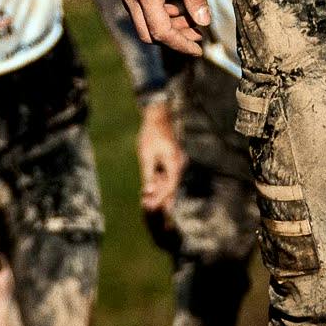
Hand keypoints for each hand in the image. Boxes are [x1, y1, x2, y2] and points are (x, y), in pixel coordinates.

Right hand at [108, 0, 207, 55]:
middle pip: (148, 32)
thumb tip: (204, 20)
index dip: (181, 44)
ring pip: (141, 19)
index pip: (162, 31)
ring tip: (189, 14)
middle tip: (197, 34)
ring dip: (165, 23)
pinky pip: (136, 5)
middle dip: (174, 37)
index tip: (199, 48)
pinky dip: (155, 10)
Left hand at [136, 101, 182, 215]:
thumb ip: (149, 175)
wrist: (158, 116)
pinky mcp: (173, 160)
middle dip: (159, 198)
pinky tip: (150, 189)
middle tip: (147, 208)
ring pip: (170, 182)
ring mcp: (177, 162)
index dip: (160, 199)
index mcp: (174, 164)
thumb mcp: (146, 155)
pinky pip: (168, 176)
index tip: (150, 207)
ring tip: (146, 201)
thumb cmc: (151, 134)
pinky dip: (160, 183)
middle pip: (171, 187)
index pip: (170, 187)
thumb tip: (149, 192)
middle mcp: (179, 164)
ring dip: (158, 191)